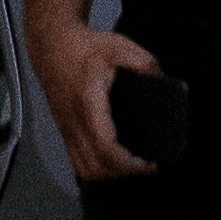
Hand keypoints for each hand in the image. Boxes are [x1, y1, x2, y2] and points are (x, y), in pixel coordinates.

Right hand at [35, 12, 157, 183]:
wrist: (52, 45)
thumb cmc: (84, 46)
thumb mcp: (119, 47)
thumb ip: (146, 64)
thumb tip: (168, 82)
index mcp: (88, 102)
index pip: (105, 146)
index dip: (128, 164)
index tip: (149, 163)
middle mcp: (74, 120)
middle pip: (96, 166)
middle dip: (124, 173)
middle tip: (146, 166)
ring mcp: (66, 128)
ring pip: (84, 168)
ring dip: (109, 174)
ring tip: (130, 166)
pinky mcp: (64, 130)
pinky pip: (77, 161)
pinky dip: (95, 169)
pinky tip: (111, 163)